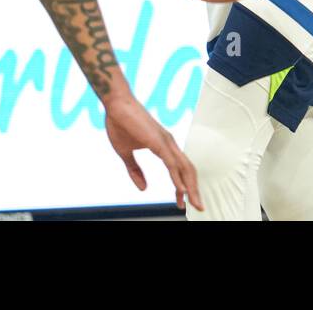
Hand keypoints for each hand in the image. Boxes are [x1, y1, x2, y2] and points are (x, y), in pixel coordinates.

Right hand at [104, 94, 201, 209]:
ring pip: (184, 168)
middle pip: (188, 170)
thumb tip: (144, 189)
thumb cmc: (120, 124)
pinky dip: (178, 178)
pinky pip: (172, 164)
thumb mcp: (125, 153)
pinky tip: (182, 190)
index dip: (182, 186)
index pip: (179, 169)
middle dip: (193, 190)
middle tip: (197, 208)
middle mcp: (169, 143)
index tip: (182, 202)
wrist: (116, 104)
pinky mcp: (159, 142)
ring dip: (190, 188)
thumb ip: (135, 170)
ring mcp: (166, 142)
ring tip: (194, 204)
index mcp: (164, 145)